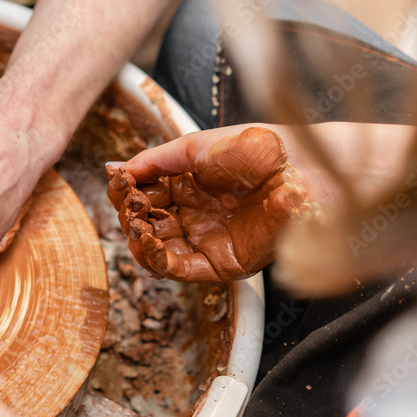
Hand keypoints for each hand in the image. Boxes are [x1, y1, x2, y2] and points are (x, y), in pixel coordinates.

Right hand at [106, 126, 309, 281]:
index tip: (120, 186)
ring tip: (137, 226)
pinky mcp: (221, 263)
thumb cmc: (257, 149)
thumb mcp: (195, 147)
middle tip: (129, 207)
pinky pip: (180, 269)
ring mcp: (205, 240)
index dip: (126, 194)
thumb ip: (153, 161)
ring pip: (156, 251)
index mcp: (186, 186)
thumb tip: (114, 170)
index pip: (142, 197)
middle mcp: (193, 215)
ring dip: (139, 241)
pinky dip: (158, 260)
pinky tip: (150, 243)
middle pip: (144, 225)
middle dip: (130, 218)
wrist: (302, 168)